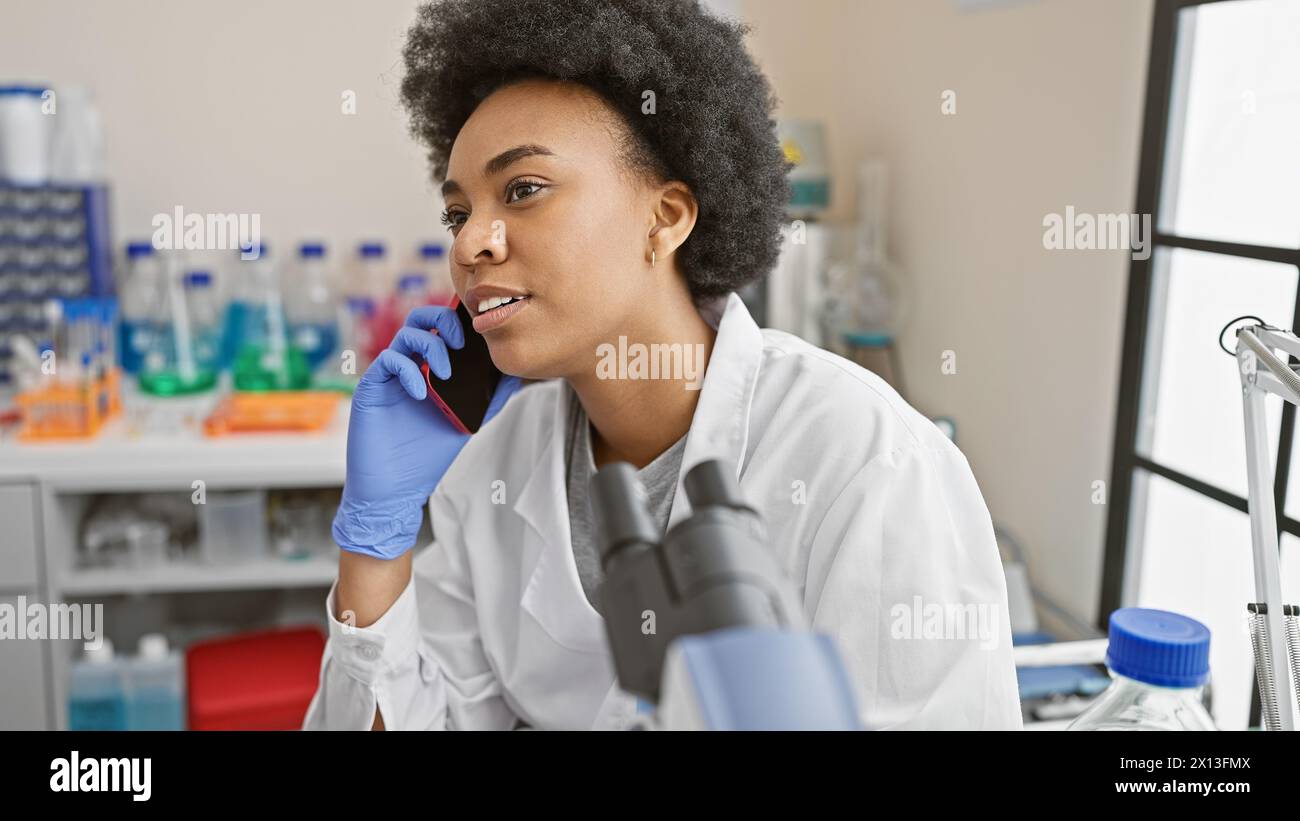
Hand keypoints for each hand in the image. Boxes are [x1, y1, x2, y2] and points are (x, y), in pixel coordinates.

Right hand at [332, 305, 521, 558]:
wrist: (396, 488)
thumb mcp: (470, 420)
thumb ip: (492, 396)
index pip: (440, 327)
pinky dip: (409, 371)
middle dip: (444, 320)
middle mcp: (408, 366)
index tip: (479, 332)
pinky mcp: (371, 388)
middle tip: (462, 342)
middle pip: (420, 319)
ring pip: (405, 334)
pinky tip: (422, 394)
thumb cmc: (428, 455)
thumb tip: (517, 373)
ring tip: (446, 373)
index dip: (458, 319)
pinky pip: (388, 361)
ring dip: (431, 345)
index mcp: (429, 368)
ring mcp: (389, 376)